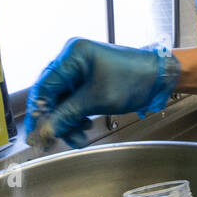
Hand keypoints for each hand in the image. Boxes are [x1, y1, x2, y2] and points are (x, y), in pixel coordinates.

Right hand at [24, 38, 181, 147]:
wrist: (161, 78)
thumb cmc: (134, 80)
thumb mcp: (98, 99)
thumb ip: (68, 114)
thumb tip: (45, 131)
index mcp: (72, 55)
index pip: (44, 86)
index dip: (38, 111)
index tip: (35, 133)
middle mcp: (72, 60)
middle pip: (51, 95)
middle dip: (55, 120)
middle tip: (55, 141)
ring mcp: (80, 71)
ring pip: (62, 102)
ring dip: (67, 122)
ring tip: (79, 137)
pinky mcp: (89, 83)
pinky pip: (74, 102)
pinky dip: (76, 117)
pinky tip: (83, 127)